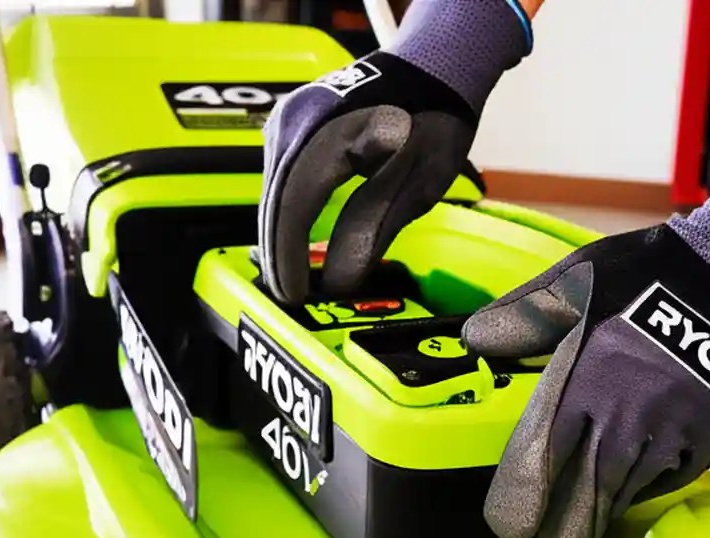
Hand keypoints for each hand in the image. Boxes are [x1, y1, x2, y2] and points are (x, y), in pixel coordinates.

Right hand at [258, 0, 532, 304]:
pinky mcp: (291, 128)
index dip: (290, 257)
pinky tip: (296, 241)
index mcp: (327, 131)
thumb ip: (372, 228)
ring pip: (273, 192)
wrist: (435, 69)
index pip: (293, 205)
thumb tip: (337, 280)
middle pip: (275, 201)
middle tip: (291, 297)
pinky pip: (281, 179)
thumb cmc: (434, 120)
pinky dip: (288, 212)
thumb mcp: (417, 183)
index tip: (296, 295)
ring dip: (281, 235)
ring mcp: (288, 120)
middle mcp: (295, 120)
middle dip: (280, 253)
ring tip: (293, 278)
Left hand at [462, 225, 709, 537]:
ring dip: (600, 518)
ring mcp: (668, 432)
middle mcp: (623, 417)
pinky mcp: (705, 437)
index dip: (522, 496)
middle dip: (563, 528)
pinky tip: (628, 498)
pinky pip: (670, 478)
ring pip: (625, 491)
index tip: (508, 527)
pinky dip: (645, 491)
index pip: (542, 456)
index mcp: (583, 382)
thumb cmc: (646, 275)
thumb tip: (476, 340)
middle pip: (584, 490)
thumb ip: (525, 316)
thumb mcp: (577, 280)